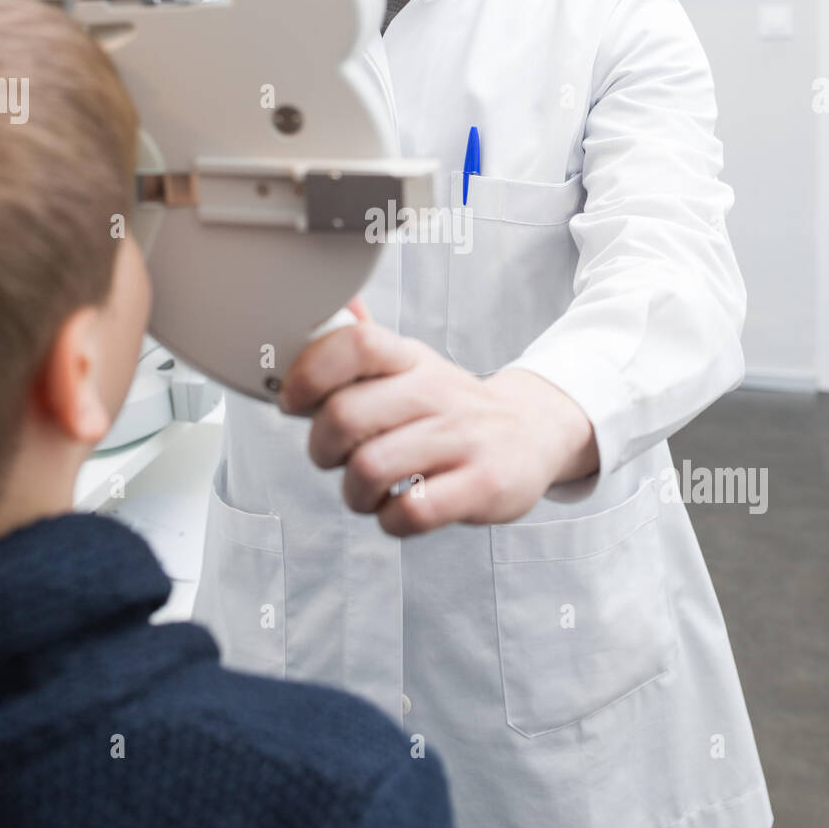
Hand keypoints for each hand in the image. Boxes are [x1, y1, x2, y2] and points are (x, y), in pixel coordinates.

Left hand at [279, 308, 598, 536]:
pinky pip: (410, 511)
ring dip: (354, 493)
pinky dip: (390, 520)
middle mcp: (437, 393)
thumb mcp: (416, 367)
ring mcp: (462, 439)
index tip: (294, 402)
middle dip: (321, 450)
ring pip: (370, 469)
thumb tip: (335, 307)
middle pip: (345, 415)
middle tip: (336, 459)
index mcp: (413, 360)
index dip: (310, 372)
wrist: (534, 433)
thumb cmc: (456, 408)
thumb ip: (368, 347)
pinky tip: (399, 509)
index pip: (357, 343)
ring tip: (370, 491)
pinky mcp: (482, 486)